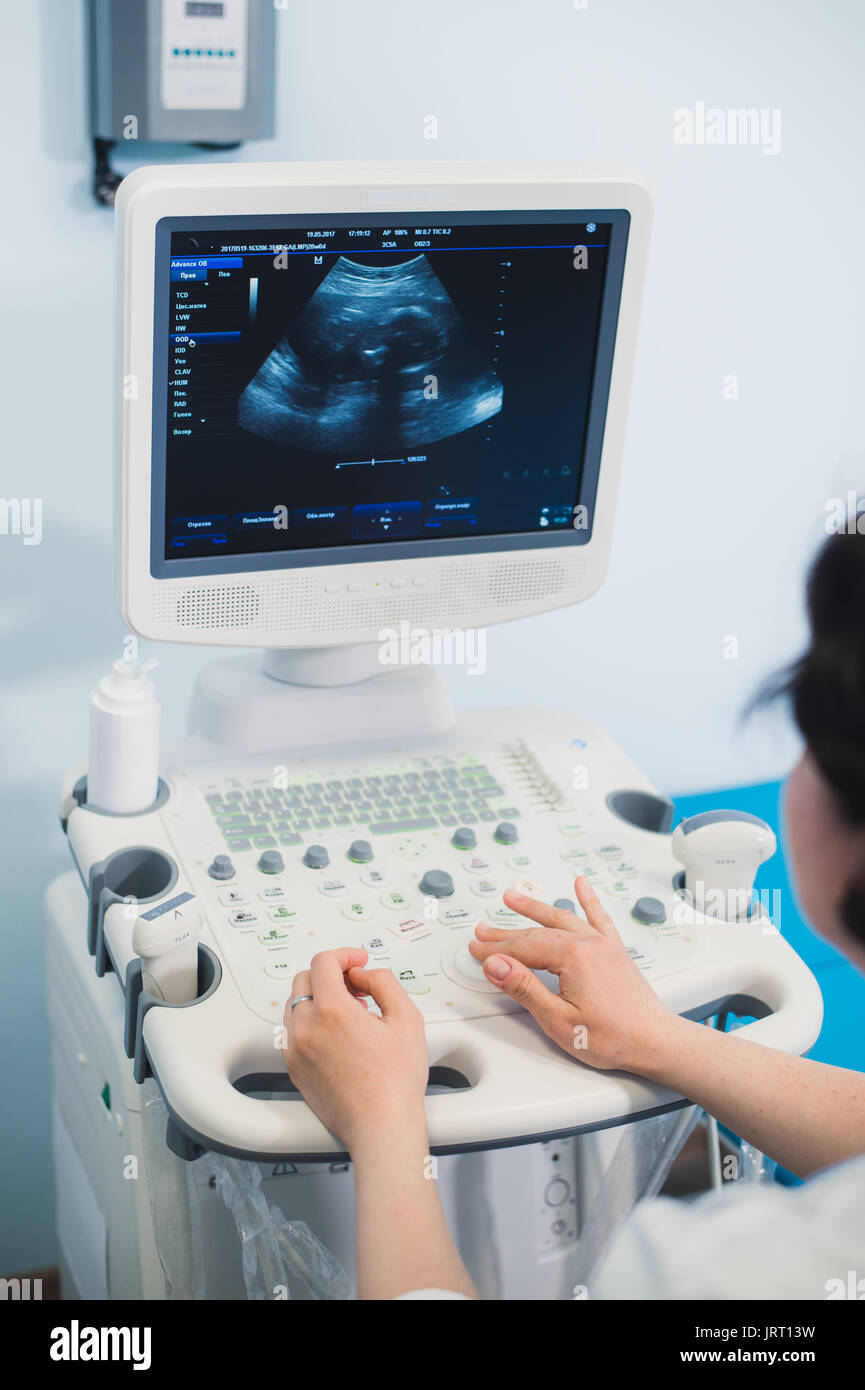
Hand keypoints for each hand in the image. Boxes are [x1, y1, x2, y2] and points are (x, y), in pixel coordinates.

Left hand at [281, 948, 429, 1152]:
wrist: (381, 1126)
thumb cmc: (396, 1081)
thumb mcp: (406, 1018)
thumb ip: (383, 982)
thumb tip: (363, 974)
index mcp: (332, 1011)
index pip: (323, 963)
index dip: (343, 955)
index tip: (358, 961)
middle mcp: (306, 1028)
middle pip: (305, 980)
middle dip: (331, 975)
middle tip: (357, 986)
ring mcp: (295, 1049)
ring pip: (295, 1004)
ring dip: (319, 998)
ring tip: (350, 1013)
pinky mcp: (294, 1068)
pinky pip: (292, 1031)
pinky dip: (310, 1022)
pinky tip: (336, 1034)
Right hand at [469, 876, 677, 1073]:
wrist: (655, 1041)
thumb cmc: (614, 1037)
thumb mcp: (558, 1019)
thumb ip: (524, 988)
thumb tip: (496, 964)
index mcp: (573, 957)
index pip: (523, 948)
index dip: (496, 949)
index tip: (476, 949)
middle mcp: (589, 943)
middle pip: (537, 933)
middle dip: (506, 932)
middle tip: (483, 932)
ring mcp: (603, 944)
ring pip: (562, 918)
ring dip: (535, 908)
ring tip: (514, 898)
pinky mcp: (615, 951)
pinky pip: (598, 917)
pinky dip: (588, 899)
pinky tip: (581, 885)